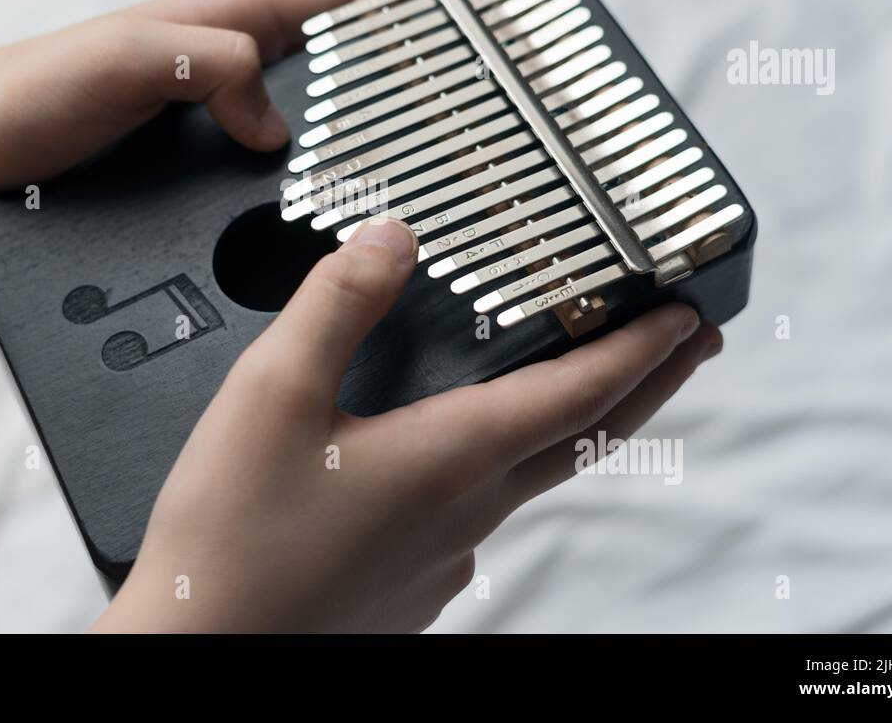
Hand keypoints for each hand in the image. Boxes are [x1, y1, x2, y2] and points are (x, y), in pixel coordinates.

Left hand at [0, 0, 412, 225]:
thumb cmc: (30, 91)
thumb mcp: (125, 60)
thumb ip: (205, 66)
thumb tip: (276, 128)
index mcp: (218, 19)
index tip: (455, 15)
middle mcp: (222, 62)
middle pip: (331, 58)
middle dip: (392, 72)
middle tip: (452, 108)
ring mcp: (207, 115)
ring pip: (302, 118)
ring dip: (352, 134)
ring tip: (407, 169)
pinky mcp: (188, 163)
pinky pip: (264, 165)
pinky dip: (302, 178)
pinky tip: (322, 216)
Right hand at [94, 218, 721, 632]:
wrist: (200, 653)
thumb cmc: (233, 542)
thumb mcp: (273, 393)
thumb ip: (337, 304)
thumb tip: (390, 239)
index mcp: (451, 458)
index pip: (580, 394)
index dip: (641, 348)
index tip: (689, 316)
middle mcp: (467, 514)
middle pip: (584, 440)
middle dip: (646, 384)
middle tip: (690, 346)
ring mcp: (443, 559)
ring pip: (531, 479)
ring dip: (572, 424)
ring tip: (575, 386)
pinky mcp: (410, 587)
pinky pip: (477, 516)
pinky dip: (500, 469)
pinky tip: (454, 462)